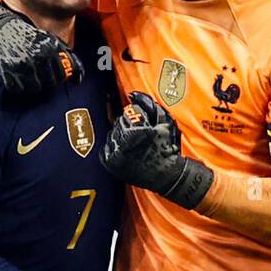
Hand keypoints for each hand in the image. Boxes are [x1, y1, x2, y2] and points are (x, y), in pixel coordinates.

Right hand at [0, 7, 83, 96]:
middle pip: (50, 83)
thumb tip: (79, 80)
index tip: (59, 74)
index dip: (62, 76)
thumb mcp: (50, 41)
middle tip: (44, 72)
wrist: (2, 30)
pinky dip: (21, 85)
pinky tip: (21, 75)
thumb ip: (67, 57)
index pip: (62, 75)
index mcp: (47, 50)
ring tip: (32, 73)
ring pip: (35, 89)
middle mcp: (34, 59)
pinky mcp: (7, 74)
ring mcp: (20, 68)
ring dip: (36, 83)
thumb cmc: (31, 37)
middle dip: (50, 79)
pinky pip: (19, 89)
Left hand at [99, 92, 212, 208]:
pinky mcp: (111, 164)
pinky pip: (105, 149)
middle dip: (127, 127)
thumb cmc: (166, 148)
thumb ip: (149, 105)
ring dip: (119, 137)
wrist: (165, 174)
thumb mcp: (163, 123)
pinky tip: (124, 152)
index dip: (135, 119)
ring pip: (111, 135)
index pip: (126, 115)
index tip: (142, 126)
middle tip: (137, 136)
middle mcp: (122, 144)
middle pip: (117, 124)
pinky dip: (112, 148)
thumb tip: (133, 95)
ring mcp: (115, 155)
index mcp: (134, 132)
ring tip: (132, 145)